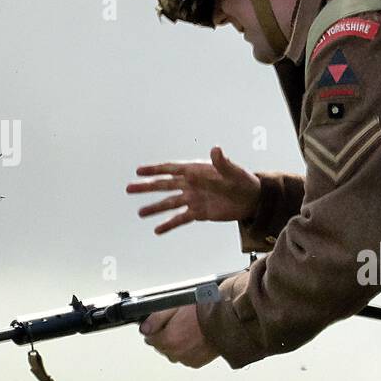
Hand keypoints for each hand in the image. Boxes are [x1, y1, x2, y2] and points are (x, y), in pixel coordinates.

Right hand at [126, 147, 261, 233]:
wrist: (252, 199)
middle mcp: (191, 184)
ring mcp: (193, 199)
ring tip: (140, 213)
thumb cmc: (243, 181)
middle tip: (128, 188)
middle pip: (164, 185)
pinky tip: (157, 230)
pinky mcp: (198, 213)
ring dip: (155, 208)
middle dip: (146, 187)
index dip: (155, 170)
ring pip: (169, 203)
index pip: (171, 169)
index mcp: (196, 171)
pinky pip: (180, 219)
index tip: (139, 171)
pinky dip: (169, 224)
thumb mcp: (233, 172)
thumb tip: (215, 150)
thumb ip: (222, 163)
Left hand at [139, 306, 219, 367]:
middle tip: (179, 323)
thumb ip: (156, 318)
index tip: (163, 322)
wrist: (228, 320)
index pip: (148, 337)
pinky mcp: (195, 362)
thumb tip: (144, 328)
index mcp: (168, 339)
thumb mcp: (176, 305)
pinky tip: (194, 339)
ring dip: (175, 343)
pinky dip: (186, 349)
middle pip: (159, 345)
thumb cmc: (207, 310)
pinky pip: (184, 357)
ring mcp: (186, 358)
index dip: (155, 327)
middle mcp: (176, 352)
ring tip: (188, 330)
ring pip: (171, 352)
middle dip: (165, 335)